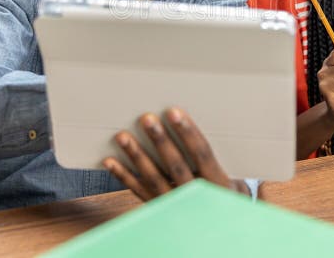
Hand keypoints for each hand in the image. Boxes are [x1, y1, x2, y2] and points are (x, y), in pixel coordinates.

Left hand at [103, 108, 248, 200]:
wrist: (215, 221)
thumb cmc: (217, 185)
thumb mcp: (223, 172)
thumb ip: (206, 152)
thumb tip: (182, 117)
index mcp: (216, 181)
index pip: (202, 153)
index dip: (189, 132)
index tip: (175, 112)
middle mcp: (195, 195)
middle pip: (175, 165)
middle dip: (160, 141)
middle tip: (147, 118)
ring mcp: (174, 204)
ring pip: (153, 179)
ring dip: (137, 156)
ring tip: (122, 136)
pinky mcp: (157, 207)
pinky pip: (138, 191)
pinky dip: (123, 176)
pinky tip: (110, 161)